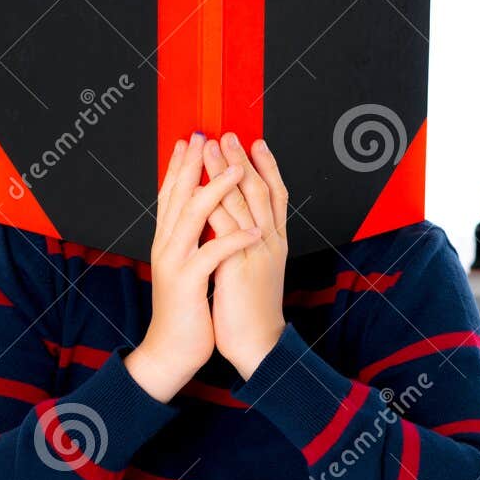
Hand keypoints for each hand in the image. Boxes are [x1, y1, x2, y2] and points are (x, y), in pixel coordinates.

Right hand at [126, 133, 260, 401]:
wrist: (171, 351)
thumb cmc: (186, 309)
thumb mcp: (187, 267)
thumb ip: (191, 240)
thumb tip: (202, 213)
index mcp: (168, 240)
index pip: (172, 193)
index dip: (180, 164)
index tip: (192, 138)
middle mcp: (167, 246)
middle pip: (179, 195)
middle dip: (195, 163)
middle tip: (209, 136)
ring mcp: (175, 263)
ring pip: (193, 217)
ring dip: (217, 190)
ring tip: (238, 169)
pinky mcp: (187, 284)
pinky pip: (212, 256)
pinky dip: (233, 241)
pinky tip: (254, 231)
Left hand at [204, 134, 289, 379]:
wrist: (259, 346)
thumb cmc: (252, 312)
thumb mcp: (255, 271)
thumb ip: (249, 245)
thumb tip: (237, 226)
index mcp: (274, 243)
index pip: (275, 195)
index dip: (267, 166)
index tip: (256, 142)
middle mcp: (270, 242)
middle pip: (259, 190)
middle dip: (242, 159)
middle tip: (228, 133)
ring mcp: (257, 253)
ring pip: (242, 203)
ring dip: (224, 171)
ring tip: (210, 147)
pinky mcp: (239, 268)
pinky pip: (227, 230)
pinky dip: (216, 206)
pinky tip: (204, 187)